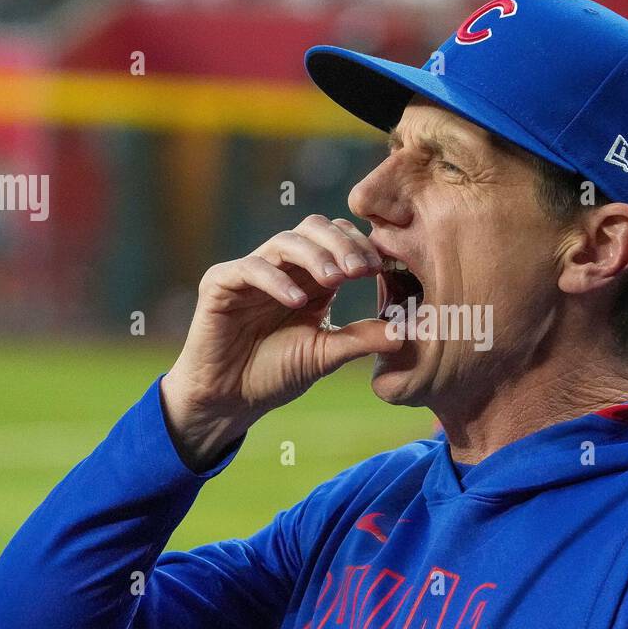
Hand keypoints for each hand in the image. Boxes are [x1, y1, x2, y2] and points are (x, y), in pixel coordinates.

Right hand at [160, 215, 400, 470]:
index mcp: (311, 278)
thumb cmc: (275, 374)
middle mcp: (283, 267)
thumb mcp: (326, 356)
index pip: (338, 241)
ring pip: (286, 241)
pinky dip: (277, 279)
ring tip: (336, 279)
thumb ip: (361, 339)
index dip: (360, 248)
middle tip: (363, 269)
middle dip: (342, 245)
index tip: (381, 268)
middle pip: (315, 229)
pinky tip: (299, 299)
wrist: (230, 399)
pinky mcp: (221, 282)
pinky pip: (250, 267)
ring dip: (315, 256)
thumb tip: (406, 332)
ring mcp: (251, 271)